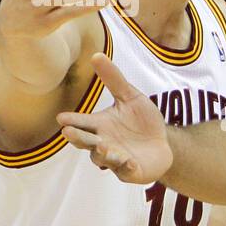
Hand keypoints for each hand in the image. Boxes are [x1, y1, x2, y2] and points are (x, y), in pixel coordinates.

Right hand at [57, 53, 172, 183]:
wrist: (164, 143)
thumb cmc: (142, 121)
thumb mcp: (130, 97)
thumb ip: (114, 80)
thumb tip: (96, 54)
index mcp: (99, 125)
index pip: (81, 122)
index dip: (72, 121)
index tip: (61, 118)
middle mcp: (102, 143)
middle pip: (85, 142)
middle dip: (78, 137)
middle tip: (68, 132)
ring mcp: (114, 159)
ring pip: (102, 159)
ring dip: (103, 153)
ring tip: (104, 147)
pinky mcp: (130, 171)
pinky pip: (125, 171)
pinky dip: (126, 167)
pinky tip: (129, 162)